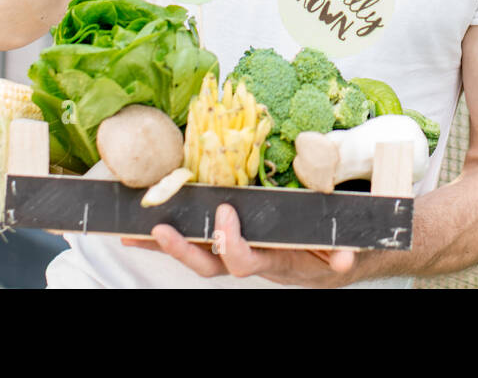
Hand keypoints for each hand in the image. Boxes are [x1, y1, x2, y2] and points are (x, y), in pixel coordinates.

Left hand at [120, 203, 364, 287]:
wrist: (323, 264)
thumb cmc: (327, 253)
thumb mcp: (337, 254)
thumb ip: (339, 255)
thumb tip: (345, 258)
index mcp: (272, 261)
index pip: (245, 260)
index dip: (231, 242)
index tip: (225, 214)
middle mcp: (248, 259)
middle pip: (209, 263)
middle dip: (183, 250)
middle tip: (161, 230)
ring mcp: (233, 252)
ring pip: (196, 254)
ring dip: (165, 244)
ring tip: (133, 232)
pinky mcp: (224, 242)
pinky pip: (193, 241)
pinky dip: (166, 238)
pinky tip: (138, 231)